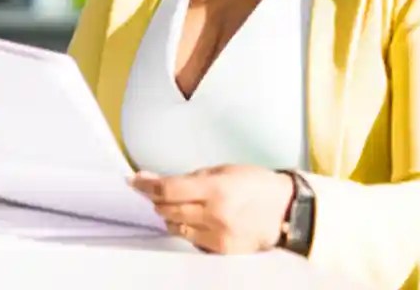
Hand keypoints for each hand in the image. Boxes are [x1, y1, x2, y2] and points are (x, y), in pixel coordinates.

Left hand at [130, 165, 295, 253]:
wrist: (285, 210)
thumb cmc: (254, 184)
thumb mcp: (222, 170)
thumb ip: (188, 178)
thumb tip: (153, 179)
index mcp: (216, 189)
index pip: (168, 190)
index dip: (146, 186)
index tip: (133, 181)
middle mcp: (214, 214)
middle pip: (167, 209)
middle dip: (156, 199)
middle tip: (151, 190)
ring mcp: (217, 235)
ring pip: (175, 226)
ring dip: (169, 214)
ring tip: (176, 203)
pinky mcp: (221, 249)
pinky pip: (190, 239)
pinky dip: (185, 227)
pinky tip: (191, 218)